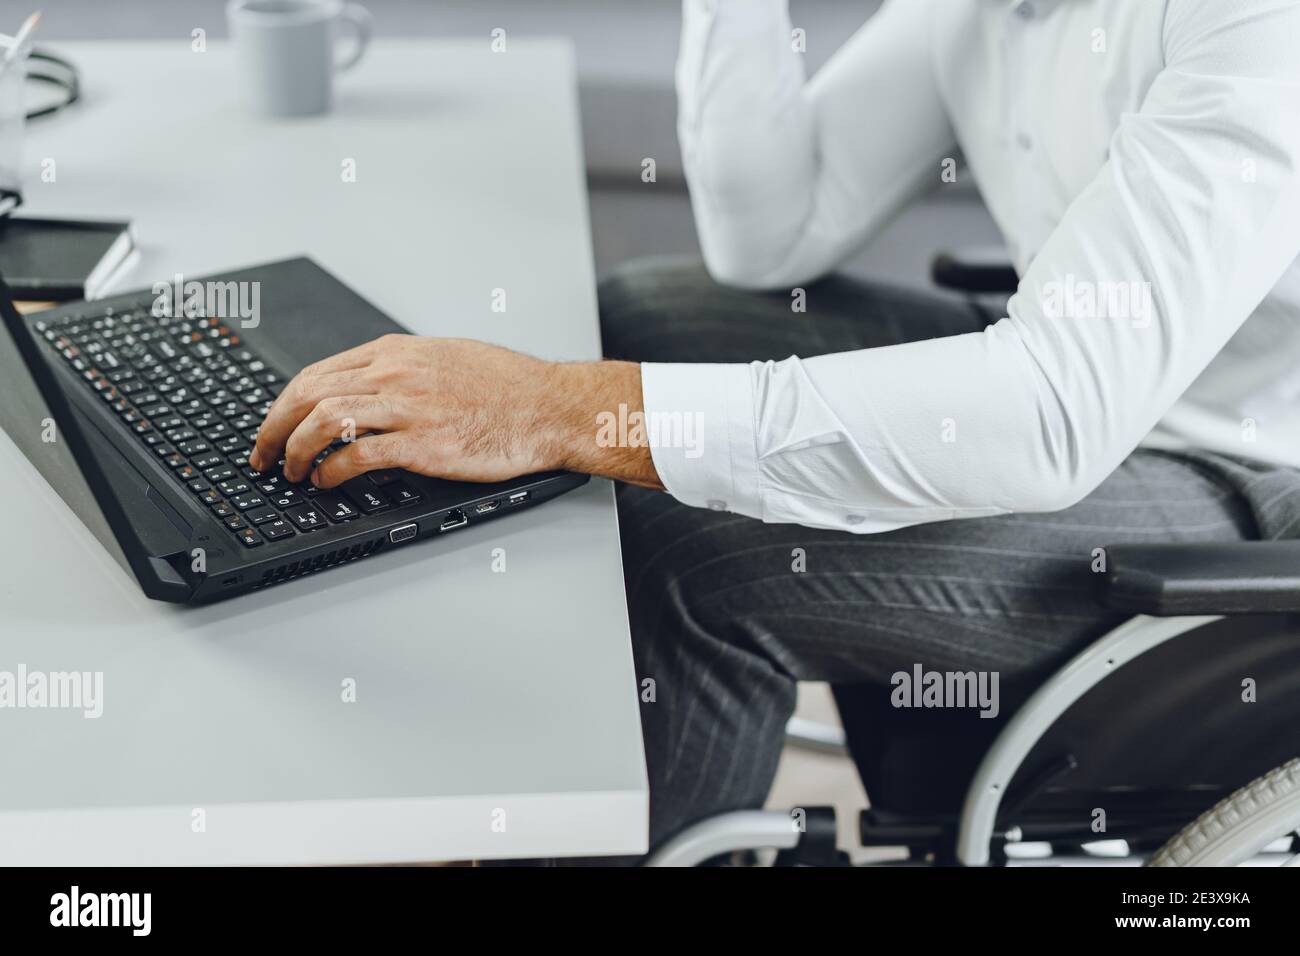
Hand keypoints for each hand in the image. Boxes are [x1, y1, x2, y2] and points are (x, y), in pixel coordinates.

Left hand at [249, 334, 661, 489]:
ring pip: (323, 420)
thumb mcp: (447, 359)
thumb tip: (367, 391)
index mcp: (397, 353)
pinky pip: (357, 454)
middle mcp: (395, 374)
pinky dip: (331, 470)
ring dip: (296, 451)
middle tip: (263, 456)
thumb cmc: (509, 388)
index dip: (284, 404)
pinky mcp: (423, 442)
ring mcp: (408, 407)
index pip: (317, 373)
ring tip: (292, 473)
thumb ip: (402, 371)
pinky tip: (327, 481)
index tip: (273, 427)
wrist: (549, 406)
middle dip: (274, 428)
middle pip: (308, 394)